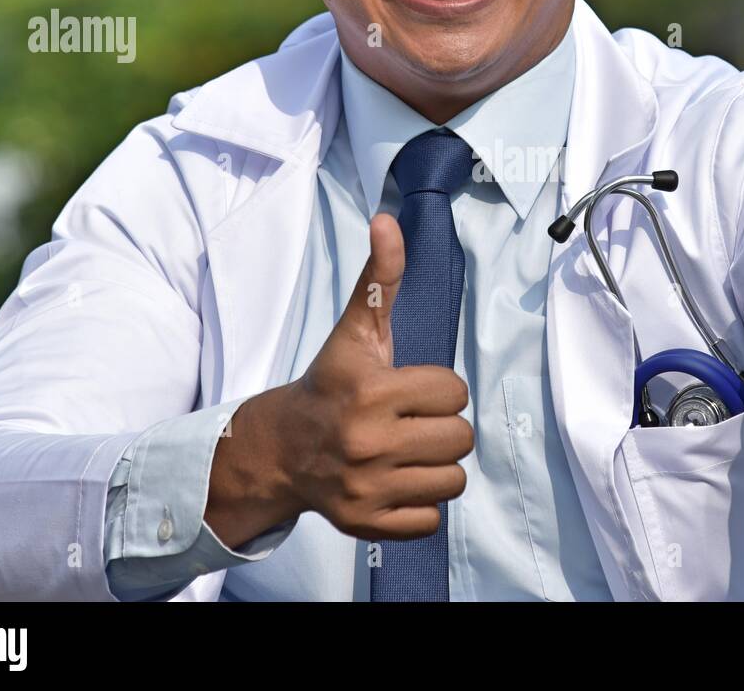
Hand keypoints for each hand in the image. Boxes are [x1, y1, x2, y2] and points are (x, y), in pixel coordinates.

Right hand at [206, 214, 472, 546]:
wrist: (283, 448)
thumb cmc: (333, 383)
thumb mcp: (356, 330)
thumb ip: (380, 277)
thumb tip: (387, 219)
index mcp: (371, 391)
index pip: (454, 391)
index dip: (438, 388)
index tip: (409, 388)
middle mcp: (367, 442)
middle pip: (460, 438)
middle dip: (441, 426)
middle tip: (410, 421)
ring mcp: (367, 487)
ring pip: (453, 479)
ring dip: (436, 465)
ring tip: (406, 450)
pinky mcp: (367, 524)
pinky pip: (432, 519)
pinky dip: (420, 504)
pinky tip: (395, 481)